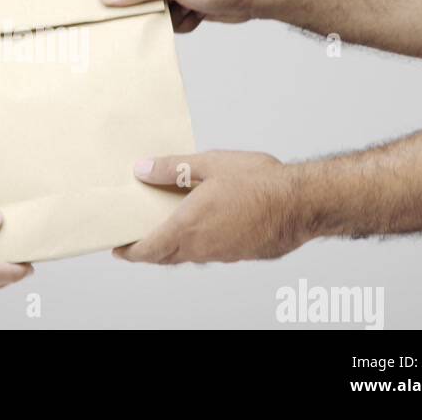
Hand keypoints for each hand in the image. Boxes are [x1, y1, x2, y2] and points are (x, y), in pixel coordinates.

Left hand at [114, 151, 312, 263]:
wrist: (302, 203)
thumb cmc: (259, 183)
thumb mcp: (209, 164)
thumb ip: (172, 168)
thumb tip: (142, 169)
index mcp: (187, 227)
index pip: (148, 251)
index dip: (130, 252)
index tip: (119, 248)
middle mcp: (202, 247)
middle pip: (165, 257)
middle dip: (148, 250)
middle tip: (138, 238)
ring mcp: (222, 254)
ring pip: (188, 256)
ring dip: (174, 247)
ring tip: (167, 228)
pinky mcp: (240, 254)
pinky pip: (210, 253)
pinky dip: (198, 244)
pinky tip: (204, 226)